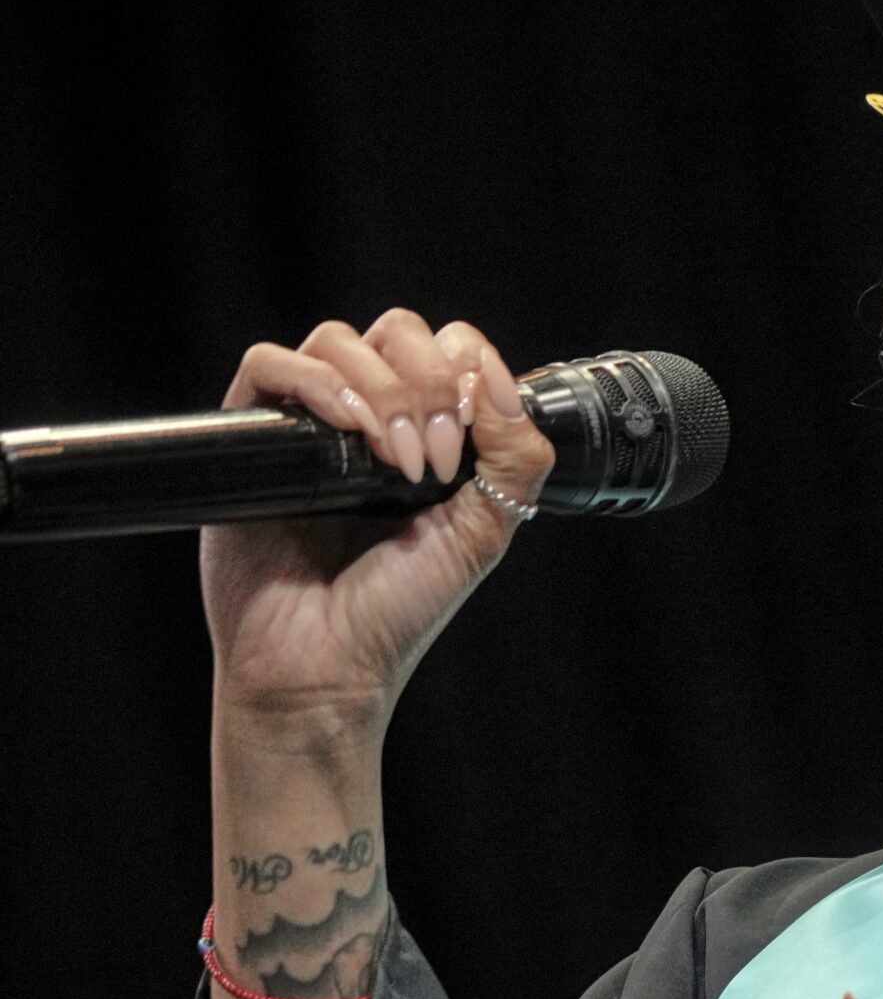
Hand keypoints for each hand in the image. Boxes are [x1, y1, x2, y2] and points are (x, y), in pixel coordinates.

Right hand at [201, 307, 556, 729]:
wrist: (323, 666)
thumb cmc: (396, 610)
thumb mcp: (482, 531)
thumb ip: (515, 456)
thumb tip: (495, 376)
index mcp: (424, 434)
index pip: (447, 349)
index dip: (463, 375)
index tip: (463, 444)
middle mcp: (367, 420)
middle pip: (395, 332)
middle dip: (424, 382)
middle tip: (430, 460)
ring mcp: (306, 425)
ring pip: (336, 341)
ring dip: (379, 390)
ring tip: (393, 465)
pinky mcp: (250, 435)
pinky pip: (267, 365)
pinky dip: (312, 381)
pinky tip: (343, 429)